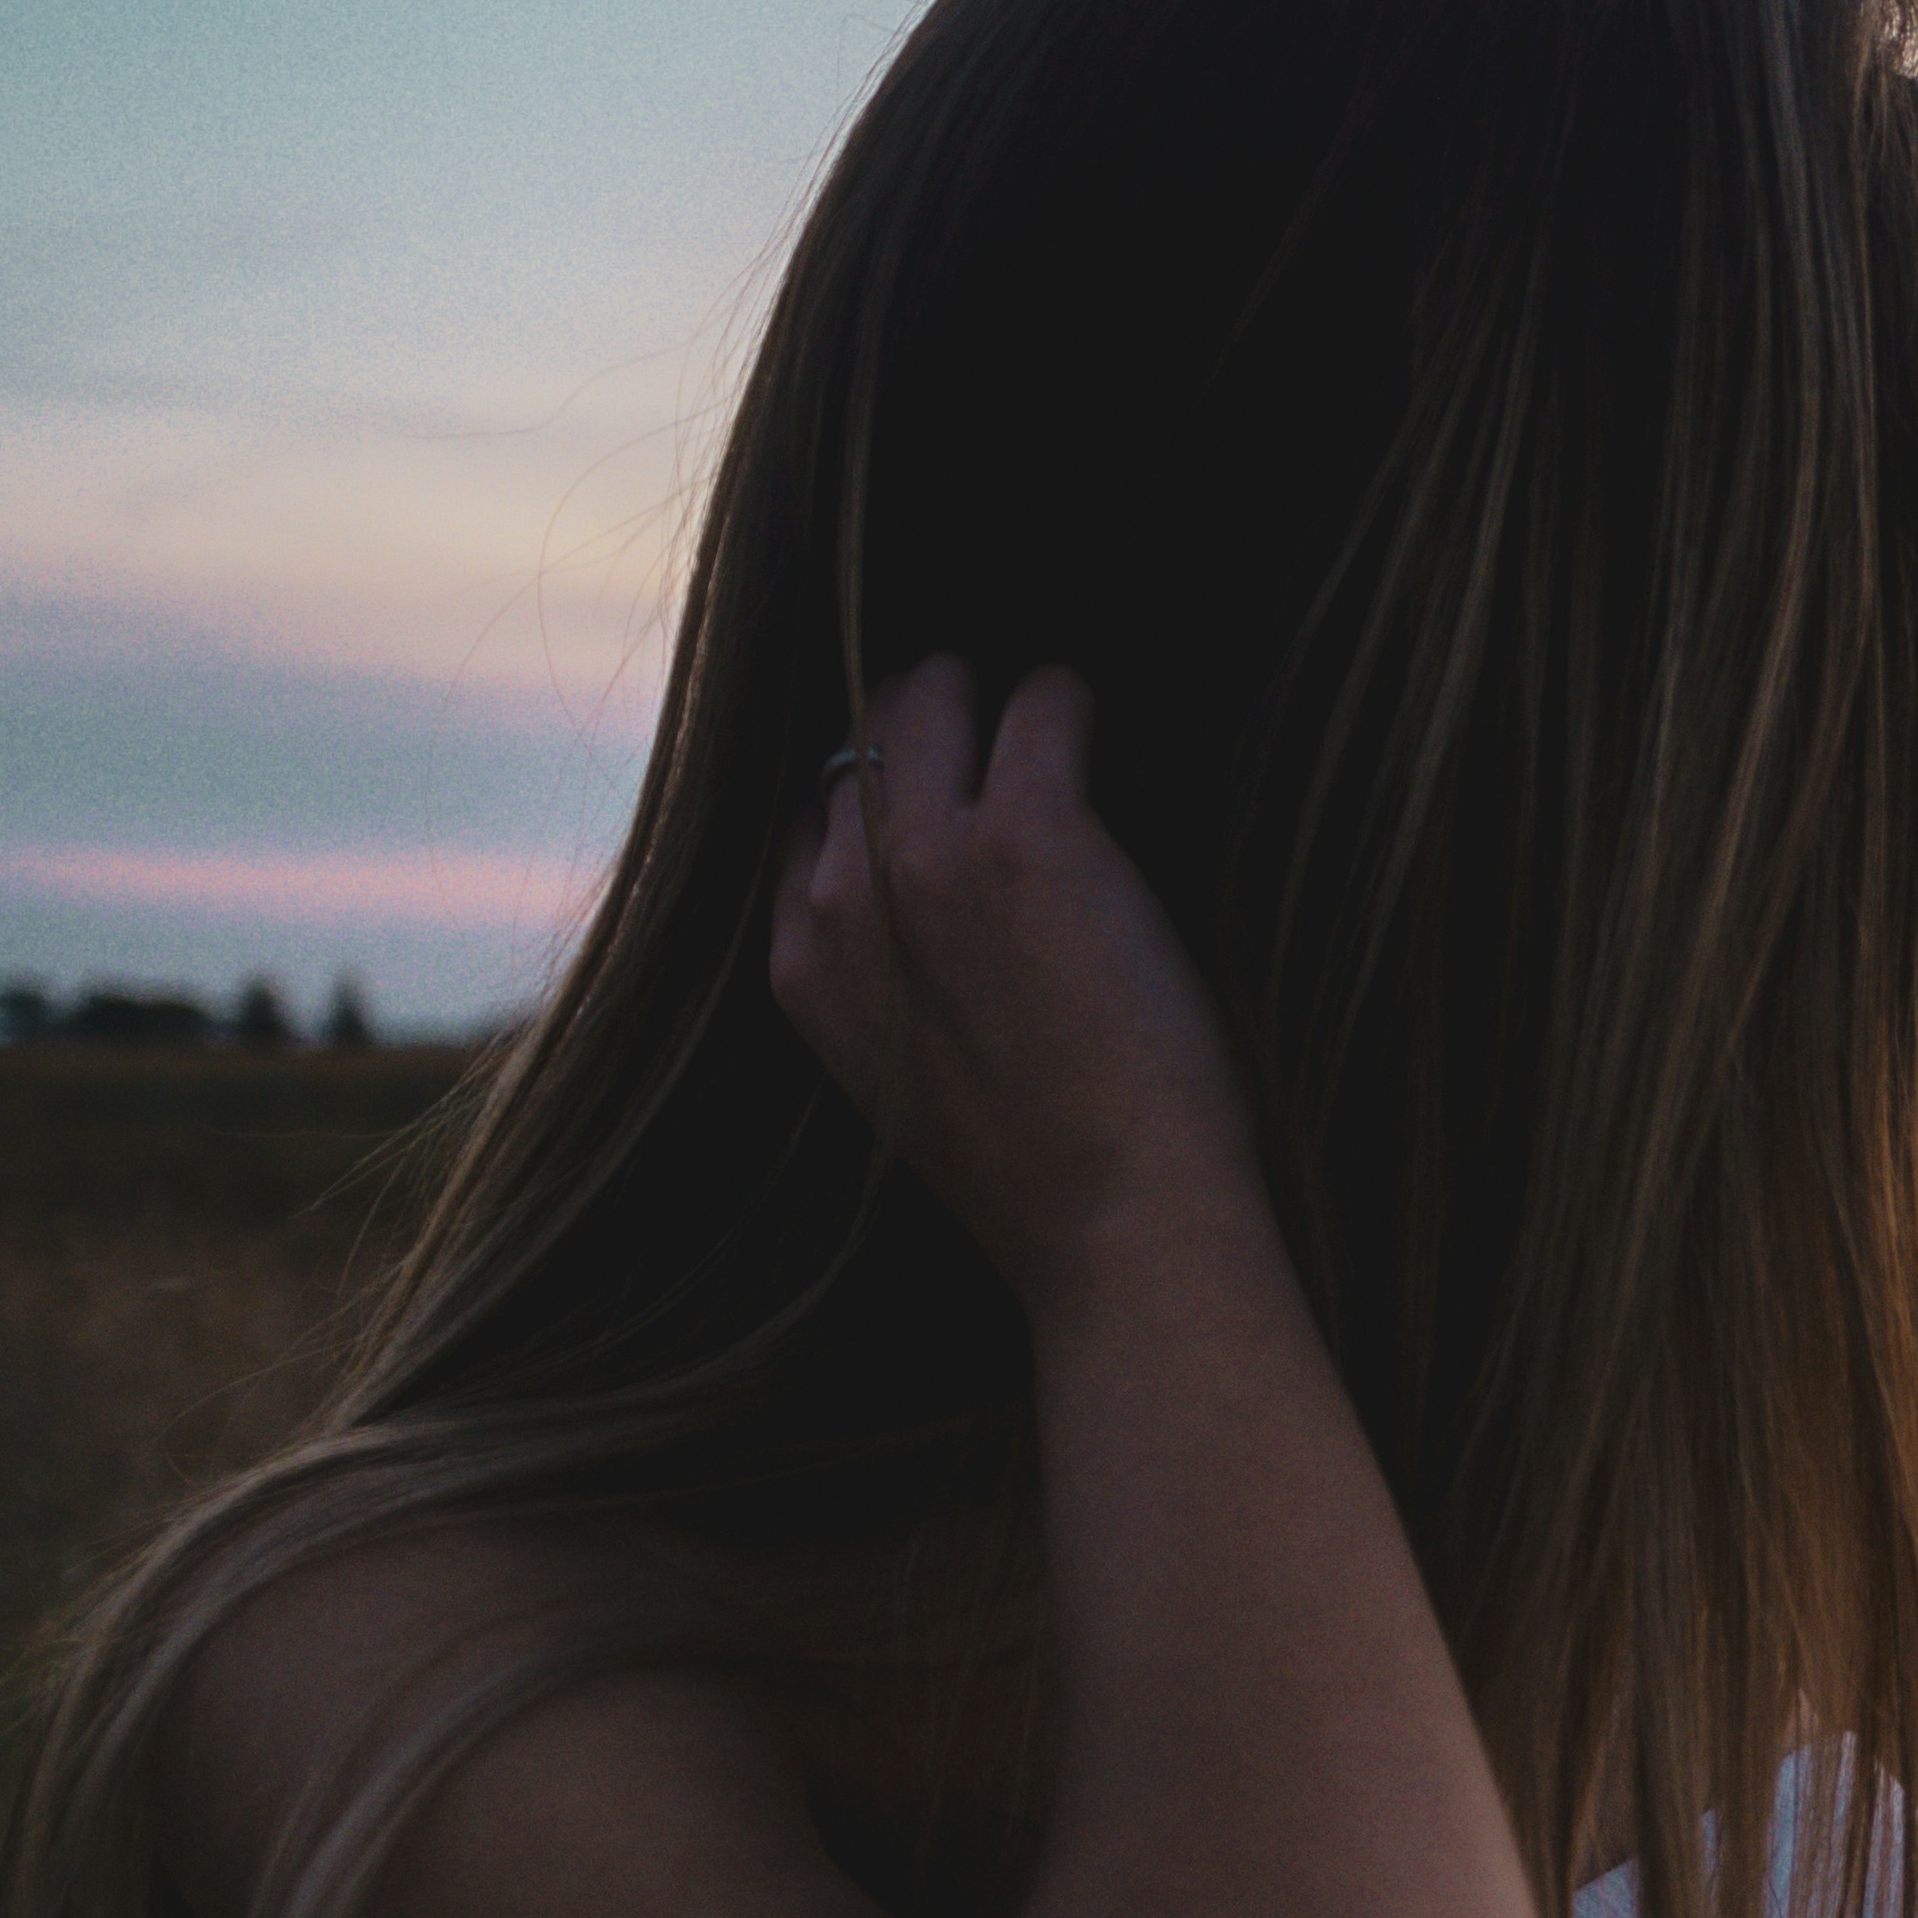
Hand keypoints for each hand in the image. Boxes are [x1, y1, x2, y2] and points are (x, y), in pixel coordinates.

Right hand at [769, 657, 1262, 1318]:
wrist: (1116, 1227)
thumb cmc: (1042, 1177)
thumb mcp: (905, 1085)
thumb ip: (886, 988)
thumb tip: (931, 914)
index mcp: (801, 967)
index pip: (810, 813)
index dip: (883, 791)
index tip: (947, 796)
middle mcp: (844, 898)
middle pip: (861, 733)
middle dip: (932, 719)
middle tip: (1007, 742)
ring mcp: (928, 857)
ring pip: (934, 690)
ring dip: (998, 695)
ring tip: (1056, 729)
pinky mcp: (1027, 834)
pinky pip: (1042, 700)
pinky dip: (1075, 703)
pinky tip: (1104, 735)